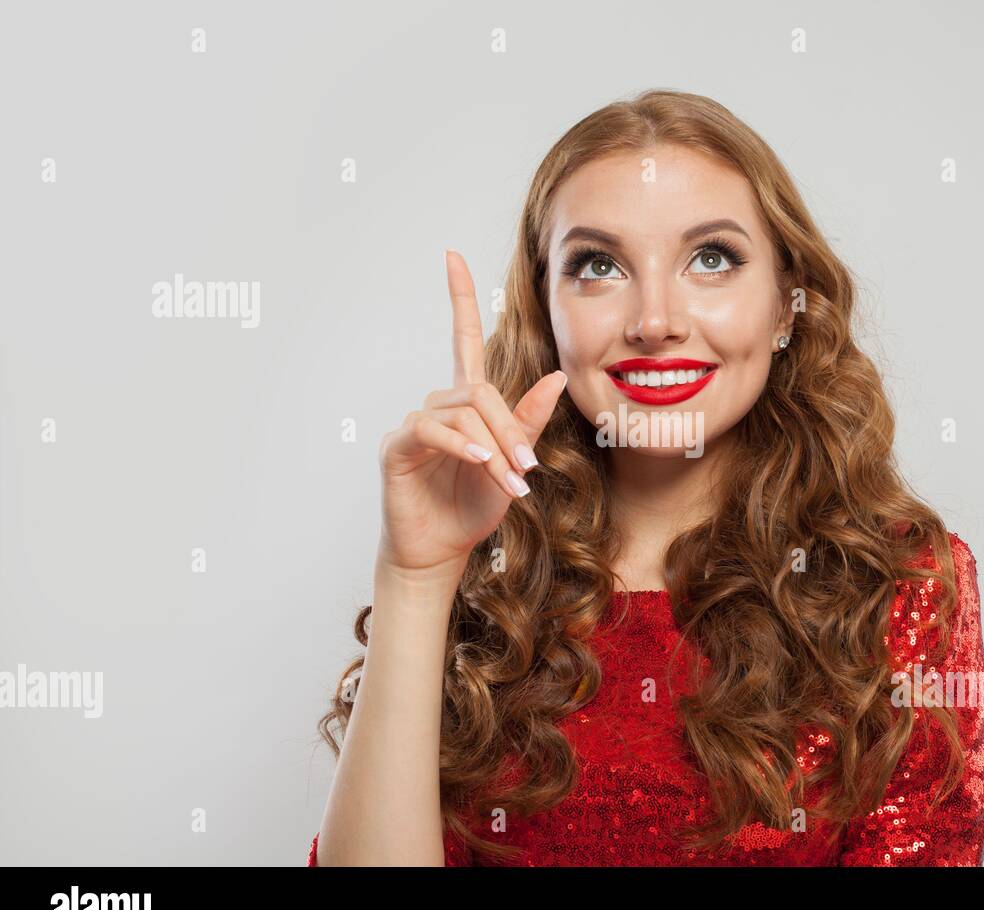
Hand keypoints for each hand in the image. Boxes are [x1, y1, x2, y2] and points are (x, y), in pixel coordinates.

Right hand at [375, 249, 566, 579]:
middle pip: (480, 392)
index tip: (452, 256)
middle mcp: (439, 406)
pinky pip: (432, 430)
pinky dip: (460, 444)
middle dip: (510, 429)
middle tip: (528, 469)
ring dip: (492, 448)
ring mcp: (415, 424)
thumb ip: (530, 421)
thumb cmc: (474, 506)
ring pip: (463, 415)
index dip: (459, 297)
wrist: (443, 551)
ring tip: (509, 482)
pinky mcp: (398, 447)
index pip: (462, 338)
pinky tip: (477, 461)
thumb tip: (556, 376)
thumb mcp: (514, 463)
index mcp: (467, 404)